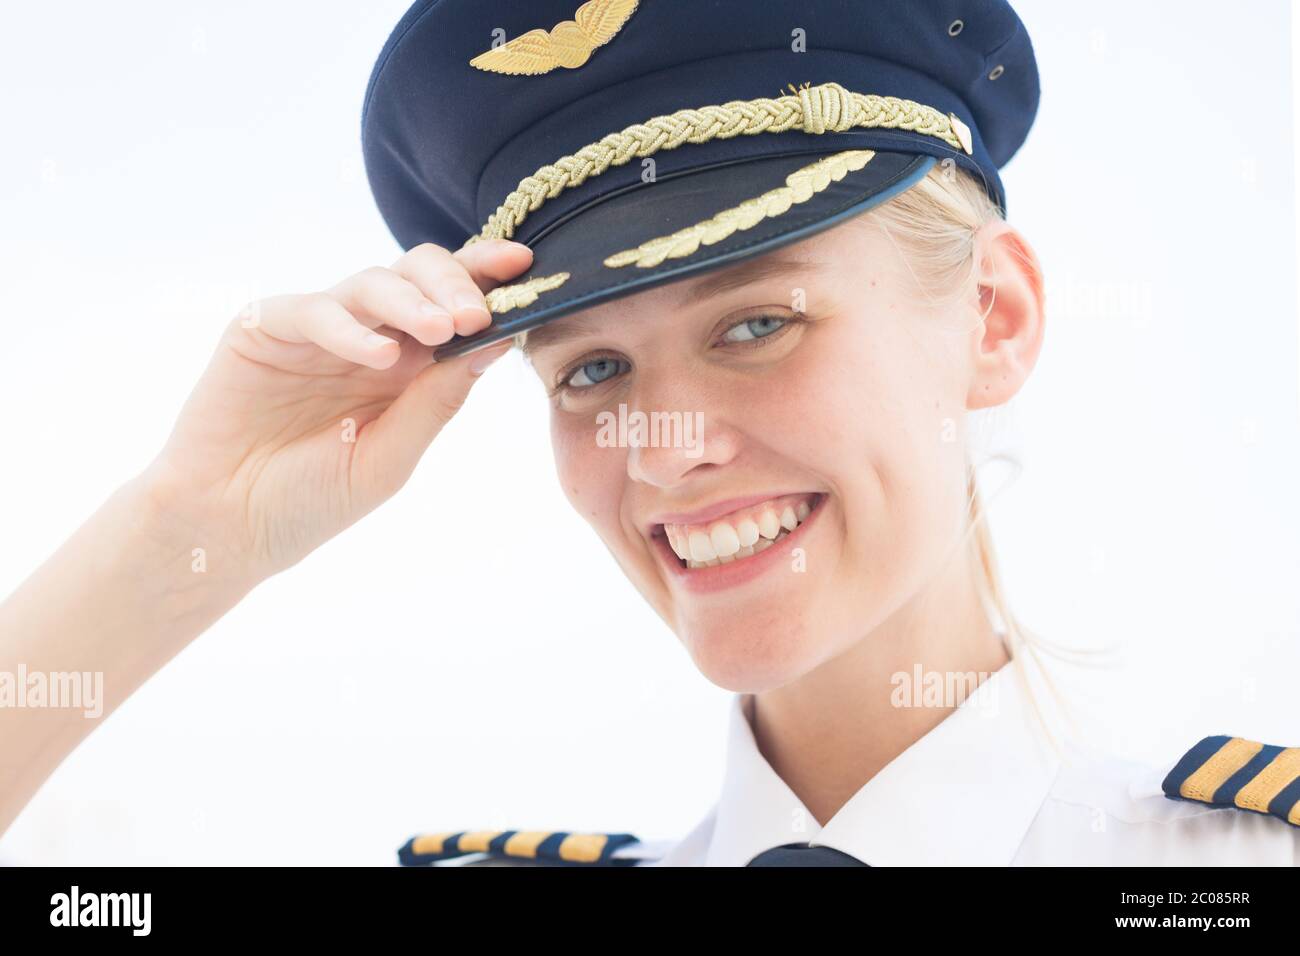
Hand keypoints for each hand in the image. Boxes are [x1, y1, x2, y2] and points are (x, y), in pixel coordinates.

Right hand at [143, 239, 530, 583]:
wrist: (229, 527)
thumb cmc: (313, 500)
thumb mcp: (391, 457)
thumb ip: (439, 399)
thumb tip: (501, 340)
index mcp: (406, 365)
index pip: (451, 304)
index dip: (485, 278)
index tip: (526, 268)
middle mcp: (366, 337)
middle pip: (417, 276)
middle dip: (454, 284)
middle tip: (478, 312)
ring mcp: (316, 329)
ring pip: (371, 283)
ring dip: (411, 301)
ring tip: (441, 329)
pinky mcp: (264, 329)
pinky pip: (313, 311)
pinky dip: (350, 330)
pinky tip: (379, 356)